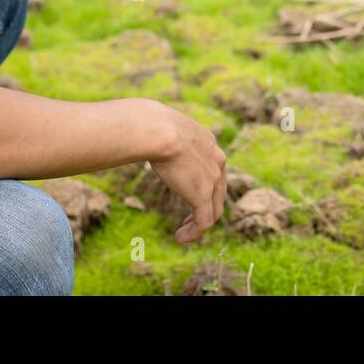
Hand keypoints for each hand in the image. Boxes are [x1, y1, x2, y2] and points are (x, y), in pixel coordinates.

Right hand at [147, 105, 226, 242]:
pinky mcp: (203, 195)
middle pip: (218, 192)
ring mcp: (213, 179)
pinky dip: (194, 233)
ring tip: (185, 232)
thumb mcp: (165, 127)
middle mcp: (218, 161)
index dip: (205, 185)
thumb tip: (145, 134)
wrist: (159, 130)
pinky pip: (204, 221)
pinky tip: (180, 238)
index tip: (188, 192)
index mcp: (210, 144)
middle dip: (206, 207)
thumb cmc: (152, 125)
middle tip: (190, 219)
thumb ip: (163, 136)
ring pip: (214, 210)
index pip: (215, 169)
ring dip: (199, 224)